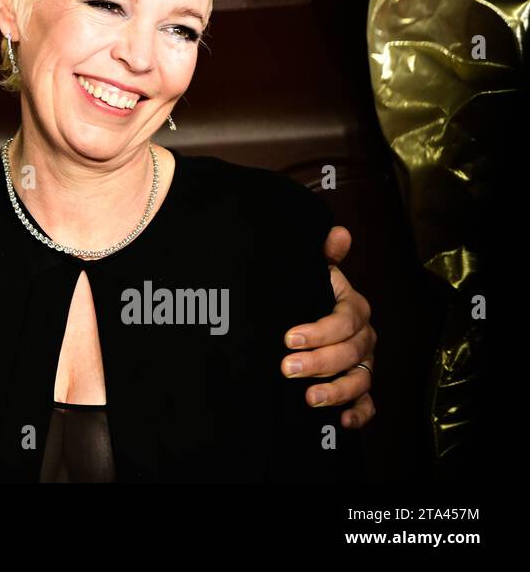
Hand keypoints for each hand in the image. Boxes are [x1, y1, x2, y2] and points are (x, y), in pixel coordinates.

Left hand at [282, 225, 376, 429]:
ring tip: (309, 399)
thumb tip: (337, 233)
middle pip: (351, 352)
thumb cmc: (308, 293)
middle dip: (320, 362)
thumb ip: (325, 254)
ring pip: (361, 380)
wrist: (305, 316)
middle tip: (287, 368)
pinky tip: (343, 422)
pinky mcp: (360, 388)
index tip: (289, 337)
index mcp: (353, 308)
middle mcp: (363, 338)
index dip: (320, 330)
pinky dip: (359, 414)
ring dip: (337, 391)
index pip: (345, 320)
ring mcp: (363, 364)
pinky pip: (368, 404)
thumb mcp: (312, 272)